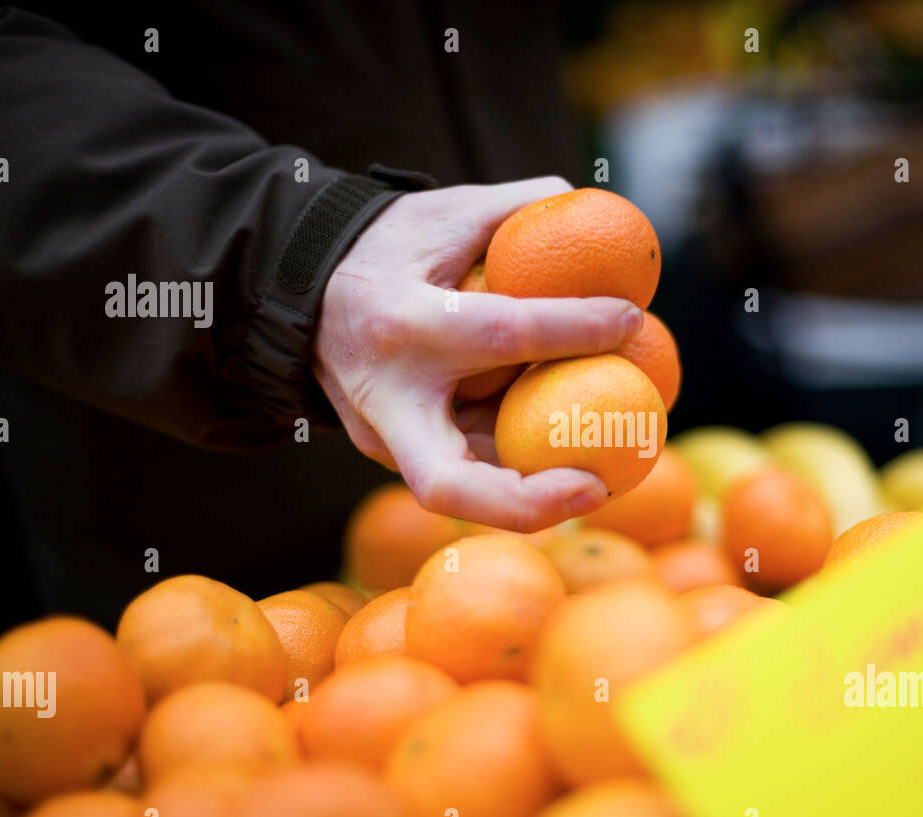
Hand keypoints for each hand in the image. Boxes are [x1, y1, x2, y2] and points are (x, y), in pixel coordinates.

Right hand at [314, 177, 643, 531]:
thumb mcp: (444, 211)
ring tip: (603, 479)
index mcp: (403, 323)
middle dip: (527, 502)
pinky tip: (568, 461)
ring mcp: (379, 436)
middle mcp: (387, 396)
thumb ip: (518, 208)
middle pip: (447, 484)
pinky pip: (459, 469)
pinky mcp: (386, 451)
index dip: (575, 329)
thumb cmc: (383, 246)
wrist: (291, 285)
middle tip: (598, 486)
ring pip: (458, 492)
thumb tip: (594, 208)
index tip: (631, 318)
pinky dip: (512, 471)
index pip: (502, 333)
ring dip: (532, 494)